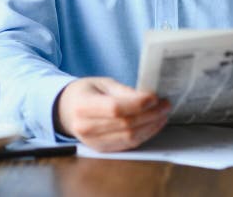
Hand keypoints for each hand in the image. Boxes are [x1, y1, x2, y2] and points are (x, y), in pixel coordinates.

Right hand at [54, 77, 169, 151]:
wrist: (67, 110)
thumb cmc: (87, 92)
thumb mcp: (103, 84)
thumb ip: (125, 91)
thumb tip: (148, 97)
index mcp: (82, 106)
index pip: (115, 108)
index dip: (138, 104)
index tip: (155, 97)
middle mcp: (84, 127)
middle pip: (125, 124)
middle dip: (150, 114)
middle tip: (165, 104)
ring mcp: (92, 141)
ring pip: (129, 137)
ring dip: (151, 126)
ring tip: (163, 114)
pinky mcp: (101, 149)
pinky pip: (128, 144)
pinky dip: (145, 135)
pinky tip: (154, 124)